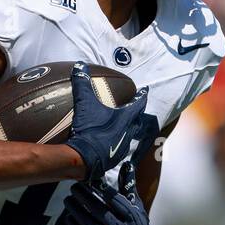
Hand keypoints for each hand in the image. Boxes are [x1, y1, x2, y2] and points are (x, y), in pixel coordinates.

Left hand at [63, 161, 158, 224]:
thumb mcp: (136, 206)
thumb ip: (129, 187)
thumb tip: (127, 163)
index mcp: (135, 219)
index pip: (118, 202)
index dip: (103, 191)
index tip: (91, 181)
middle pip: (102, 214)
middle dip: (86, 199)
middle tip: (74, 188)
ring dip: (78, 213)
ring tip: (68, 201)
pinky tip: (69, 218)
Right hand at [65, 63, 155, 179]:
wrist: (84, 158)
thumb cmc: (89, 129)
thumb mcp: (85, 103)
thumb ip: (83, 83)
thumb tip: (79, 65)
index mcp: (126, 118)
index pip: (139, 102)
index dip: (142, 95)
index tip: (145, 89)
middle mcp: (128, 132)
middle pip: (137, 120)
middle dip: (138, 113)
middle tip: (136, 108)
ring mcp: (123, 146)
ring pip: (131, 135)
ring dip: (129, 129)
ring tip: (125, 125)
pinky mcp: (114, 158)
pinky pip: (121, 147)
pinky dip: (118, 142)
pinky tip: (112, 142)